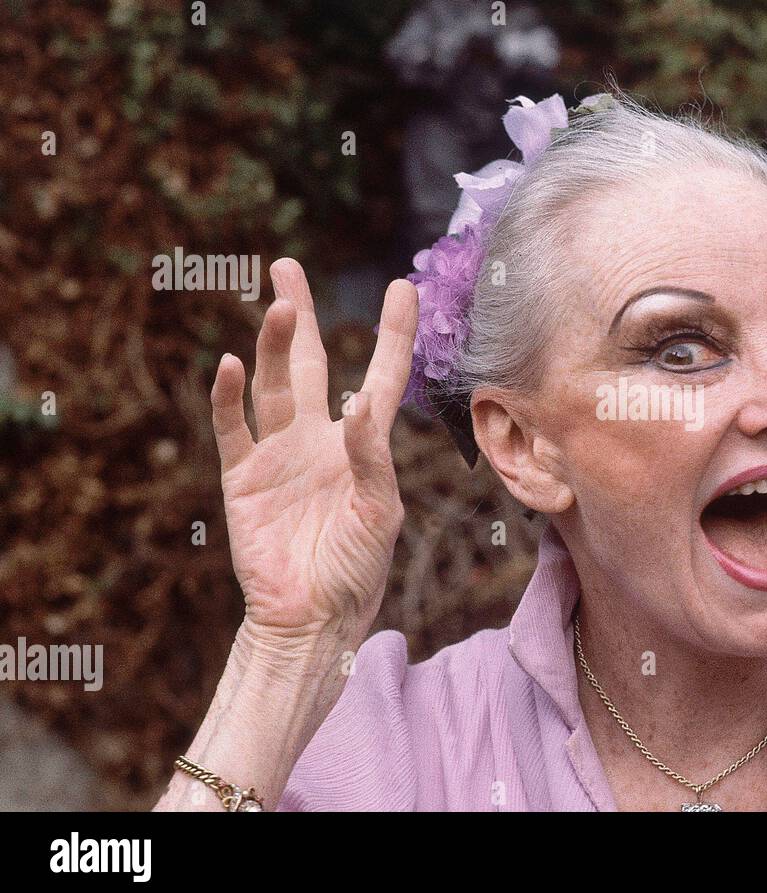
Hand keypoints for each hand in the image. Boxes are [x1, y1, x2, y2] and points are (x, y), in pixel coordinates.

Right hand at [210, 258, 417, 640]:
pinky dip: (228, 396)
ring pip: (271, 385)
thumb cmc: (356, 568)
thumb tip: (359, 403)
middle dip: (299, 316)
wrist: (310, 618)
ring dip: (271, 346)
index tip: (405, 286)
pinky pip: (233, 427)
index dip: (393, 334)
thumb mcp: (380, 512)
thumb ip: (371, 457)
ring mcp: (277, 453)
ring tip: (278, 306)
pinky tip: (230, 363)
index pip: (382, 376)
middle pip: (307, 362)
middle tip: (286, 268)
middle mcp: (317, 438)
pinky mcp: (243, 477)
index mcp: (362, 444)